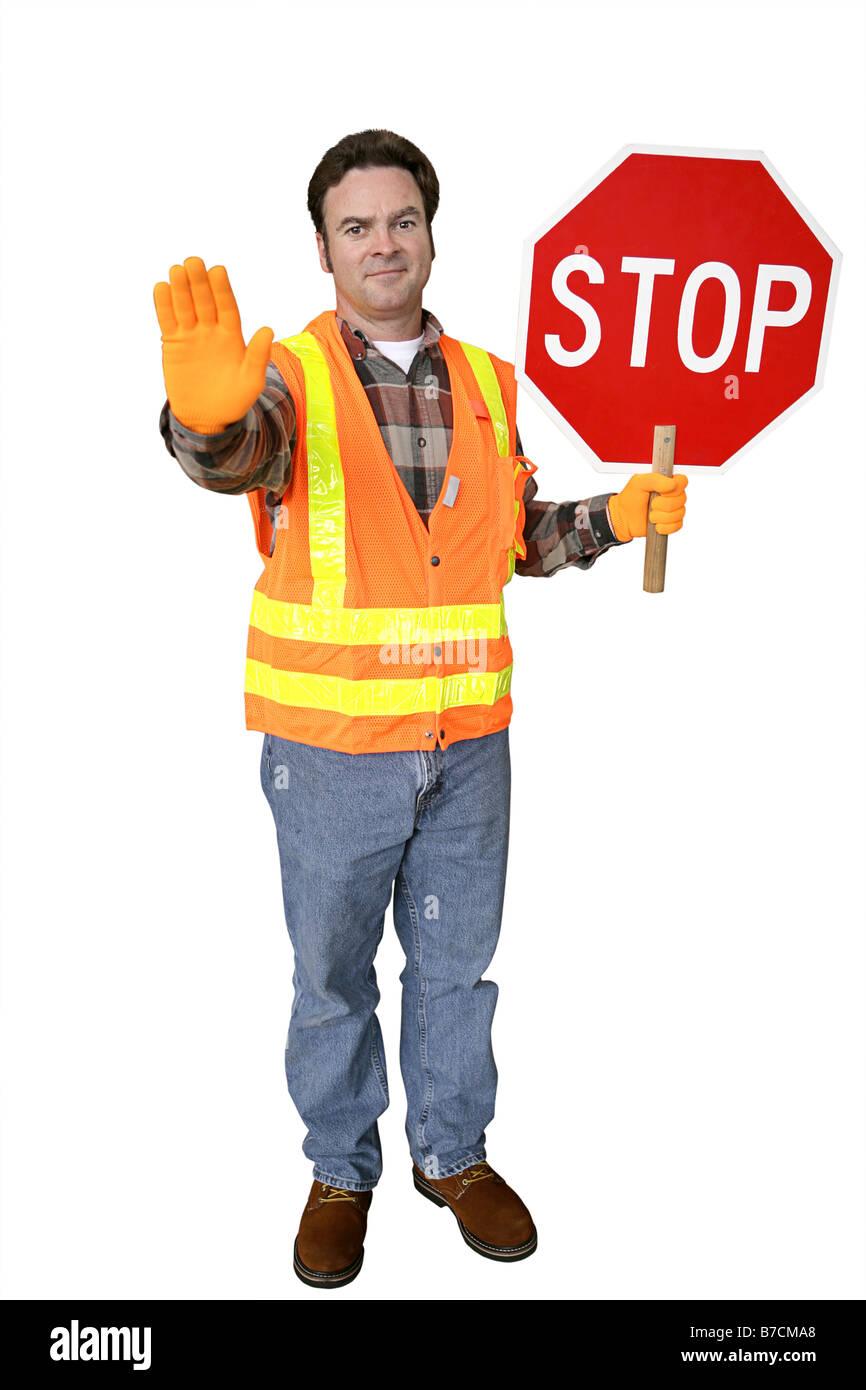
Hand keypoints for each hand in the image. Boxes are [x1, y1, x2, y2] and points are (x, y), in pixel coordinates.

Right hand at [153, 256, 273, 433]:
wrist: (208, 418)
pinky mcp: (173, 344)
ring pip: (185, 306)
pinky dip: (163, 305)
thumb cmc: (234, 400)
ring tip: (177, 269)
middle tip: (194, 261)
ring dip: (180, 288)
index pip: (227, 307)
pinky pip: (167, 321)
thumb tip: (268, 330)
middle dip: (199, 282)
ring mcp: (191, 336)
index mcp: (232, 336)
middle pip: (204, 301)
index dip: (222, 290)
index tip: (218, 270)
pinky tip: (161, 287)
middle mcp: (211, 330)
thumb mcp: (251, 381)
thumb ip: (258, 356)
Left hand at [608, 472, 687, 542]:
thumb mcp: (639, 482)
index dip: (675, 487)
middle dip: (663, 504)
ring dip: (662, 516)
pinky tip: (655, 525)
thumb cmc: (631, 498)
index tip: (661, 491)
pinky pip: (676, 526)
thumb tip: (672, 484)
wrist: (623, 517)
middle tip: (651, 504)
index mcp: (668, 482)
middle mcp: (673, 496)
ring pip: (679, 513)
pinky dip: (664, 527)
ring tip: (650, 515)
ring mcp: (674, 510)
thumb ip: (655, 479)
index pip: (682, 481)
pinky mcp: (671, 524)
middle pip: (681, 499)